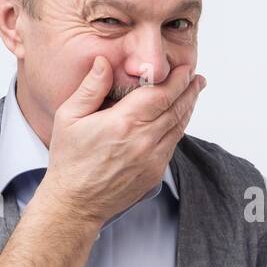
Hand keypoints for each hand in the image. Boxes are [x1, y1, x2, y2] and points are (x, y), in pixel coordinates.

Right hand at [39, 56, 203, 228]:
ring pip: (178, 127)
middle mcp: (143, 140)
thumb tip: (104, 62)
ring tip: (193, 93)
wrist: (76, 203)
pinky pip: (172, 145)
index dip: (177, 80)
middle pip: (176, 109)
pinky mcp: (155, 172)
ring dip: (188, 108)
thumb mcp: (68, 117)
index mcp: (123, 123)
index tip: (184, 69)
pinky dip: (178, 128)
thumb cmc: (70, 160)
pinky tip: (177, 119)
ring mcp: (152, 159)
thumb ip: (90, 87)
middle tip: (197, 78)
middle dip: (189, 91)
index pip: (161, 94)